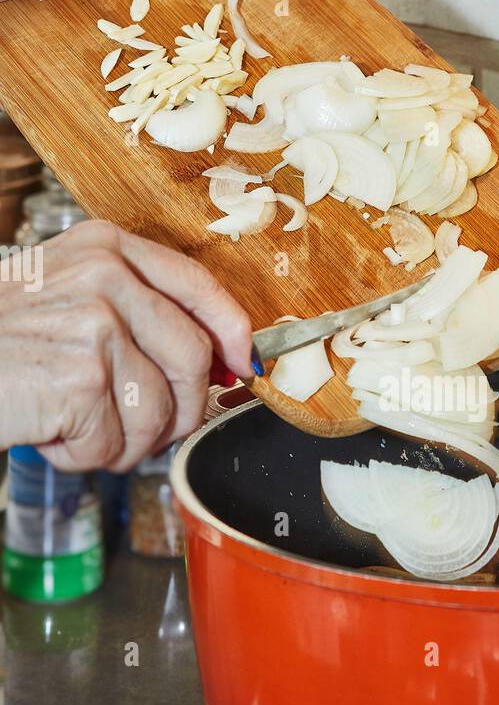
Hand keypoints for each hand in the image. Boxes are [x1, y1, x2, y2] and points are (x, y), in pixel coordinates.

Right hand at [0, 220, 251, 470]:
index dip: (232, 330)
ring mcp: (94, 323)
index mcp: (106, 247)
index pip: (197, 284)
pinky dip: (85, 457)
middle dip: (178, 413)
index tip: (243, 365)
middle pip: (193, 359)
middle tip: (143, 432)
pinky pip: (116, 442)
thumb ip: (138, 314)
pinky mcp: (80, 377)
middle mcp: (105, 275)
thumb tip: (221, 361)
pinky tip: (49, 433)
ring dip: (126, 444)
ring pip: (160, 412)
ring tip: (79, 431)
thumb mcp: (67, 299)